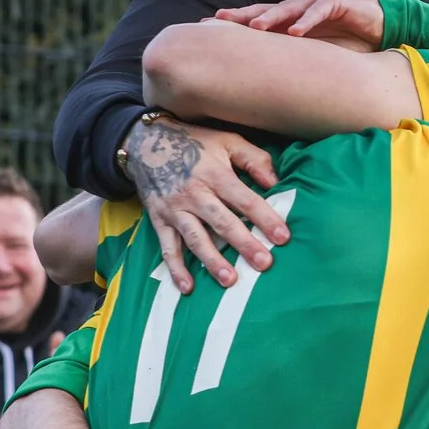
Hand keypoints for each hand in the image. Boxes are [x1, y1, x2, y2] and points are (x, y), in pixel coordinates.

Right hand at [125, 116, 287, 292]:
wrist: (145, 142)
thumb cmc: (195, 142)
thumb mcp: (228, 141)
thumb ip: (255, 159)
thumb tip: (276, 183)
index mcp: (216, 175)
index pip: (245, 200)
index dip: (265, 218)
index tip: (283, 237)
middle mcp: (195, 194)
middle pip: (223, 222)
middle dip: (244, 244)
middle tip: (264, 264)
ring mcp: (175, 210)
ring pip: (196, 238)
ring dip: (213, 261)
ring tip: (230, 280)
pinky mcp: (159, 221)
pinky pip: (168, 248)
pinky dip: (176, 268)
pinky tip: (188, 288)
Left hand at [216, 0, 383, 51]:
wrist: (382, 31)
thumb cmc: (346, 46)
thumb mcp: (313, 57)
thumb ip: (292, 63)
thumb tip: (263, 84)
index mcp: (290, 22)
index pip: (257, 20)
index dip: (234, 23)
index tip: (207, 29)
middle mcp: (299, 10)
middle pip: (266, 9)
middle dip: (243, 15)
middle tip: (220, 20)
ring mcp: (316, 4)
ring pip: (289, 7)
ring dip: (272, 17)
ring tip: (256, 27)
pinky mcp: (337, 3)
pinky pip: (320, 10)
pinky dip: (307, 20)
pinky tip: (296, 31)